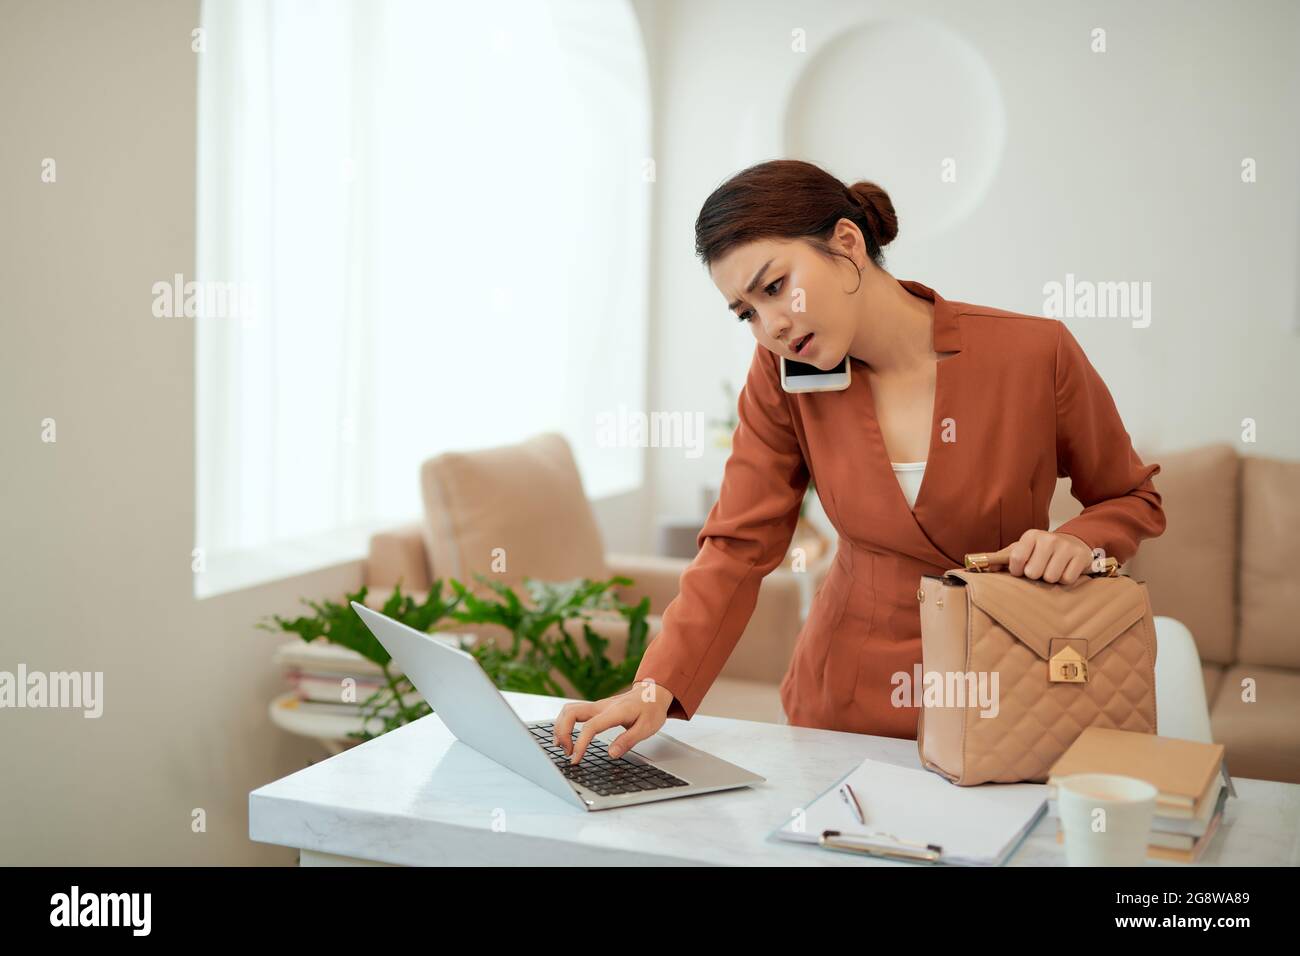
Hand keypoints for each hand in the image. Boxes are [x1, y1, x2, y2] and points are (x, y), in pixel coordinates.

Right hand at [551, 679, 674, 764]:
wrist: (652, 693)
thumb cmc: (650, 709)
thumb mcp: (647, 728)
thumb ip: (628, 740)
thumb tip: (611, 753)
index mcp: (614, 712)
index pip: (590, 726)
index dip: (580, 744)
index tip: (575, 759)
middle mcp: (601, 706)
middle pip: (570, 712)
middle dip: (562, 732)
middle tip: (567, 752)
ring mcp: (596, 706)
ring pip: (568, 710)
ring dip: (560, 727)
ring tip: (563, 747)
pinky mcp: (594, 708)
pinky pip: (572, 712)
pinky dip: (564, 724)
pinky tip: (566, 737)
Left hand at [1007, 529, 1094, 584]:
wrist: (1072, 543)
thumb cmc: (1041, 551)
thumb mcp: (1021, 550)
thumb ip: (1002, 558)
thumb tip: (984, 567)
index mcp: (1031, 536)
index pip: (1016, 559)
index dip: (1016, 570)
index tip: (1020, 570)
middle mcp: (1049, 538)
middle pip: (1033, 572)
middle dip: (1035, 575)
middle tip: (1040, 568)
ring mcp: (1066, 547)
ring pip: (1050, 577)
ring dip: (1050, 578)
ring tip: (1052, 569)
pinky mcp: (1081, 556)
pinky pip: (1067, 579)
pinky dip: (1064, 579)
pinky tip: (1064, 570)